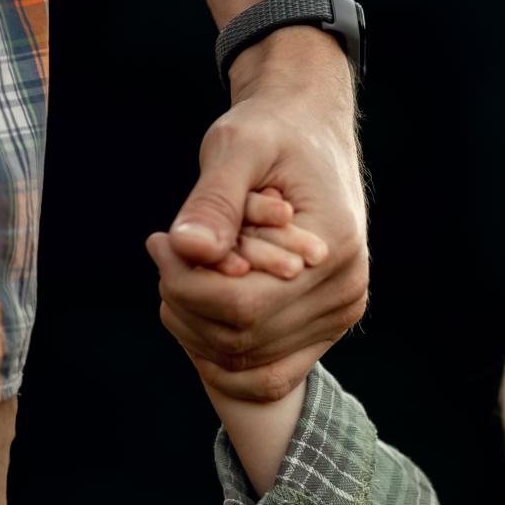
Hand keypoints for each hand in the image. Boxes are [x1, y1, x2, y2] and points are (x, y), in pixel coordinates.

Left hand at [161, 27, 367, 401]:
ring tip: (181, 271)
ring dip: (196, 327)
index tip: (159, 241)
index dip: (187, 284)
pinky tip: (196, 308)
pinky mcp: (324, 328)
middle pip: (241, 338)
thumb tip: (186, 248)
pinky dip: (220, 352)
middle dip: (186, 303)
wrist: (312, 132)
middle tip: (162, 251)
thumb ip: (213, 199)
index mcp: (333, 249)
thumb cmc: (274, 131)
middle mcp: (345, 293)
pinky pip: (267, 373)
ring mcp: (339, 316)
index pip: (244, 304)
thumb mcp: (238, 146)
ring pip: (247, 361)